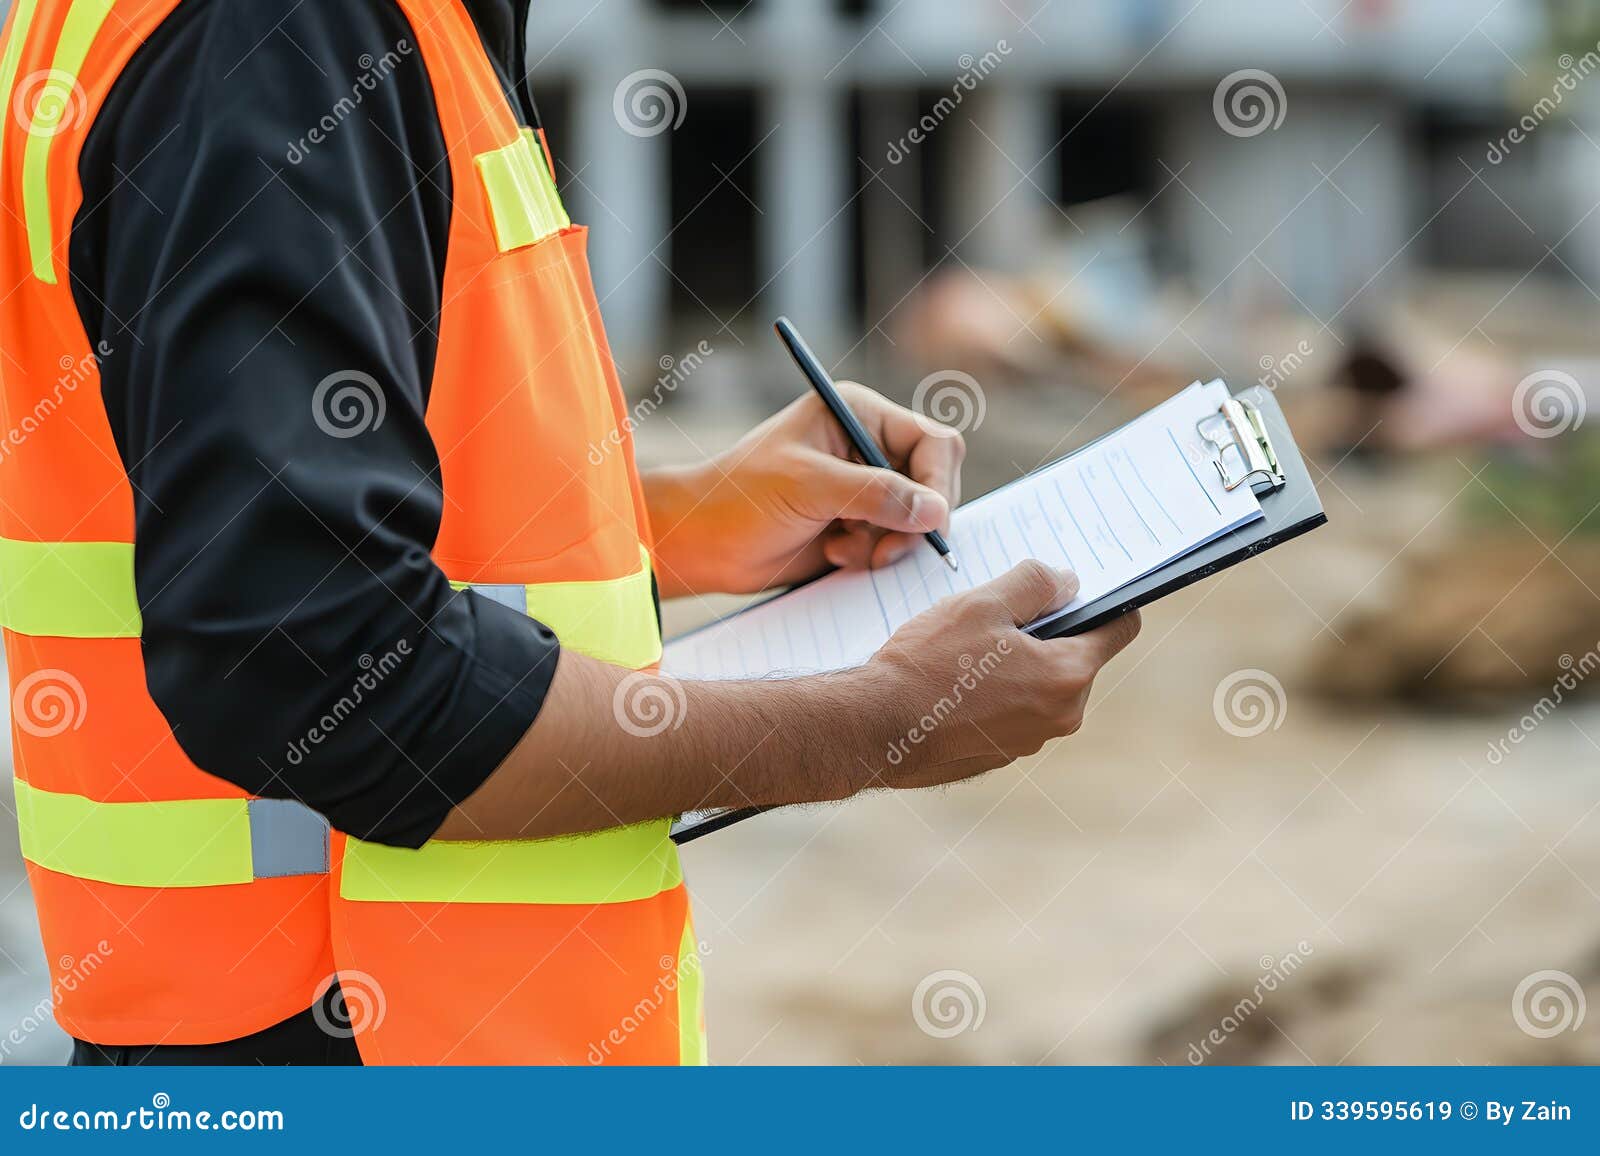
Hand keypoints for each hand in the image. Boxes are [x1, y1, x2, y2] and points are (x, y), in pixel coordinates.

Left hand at [644, 382, 963, 595]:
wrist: (706, 543)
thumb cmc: (743, 498)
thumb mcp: (810, 487)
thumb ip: (876, 494)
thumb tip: (937, 511)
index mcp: (859, 415)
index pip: (932, 441)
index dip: (937, 482)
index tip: (928, 521)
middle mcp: (868, 446)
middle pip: (933, 482)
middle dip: (914, 520)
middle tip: (885, 549)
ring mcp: (864, 486)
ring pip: (917, 518)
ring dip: (888, 542)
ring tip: (844, 548)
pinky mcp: (858, 523)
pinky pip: (894, 542)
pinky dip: (873, 554)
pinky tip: (835, 553)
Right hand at [859, 560, 1140, 790]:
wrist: (874, 729)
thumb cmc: (927, 665)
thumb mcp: (983, 604)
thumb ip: (1036, 584)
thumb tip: (1067, 582)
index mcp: (1068, 675)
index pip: (1121, 628)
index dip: (1106, 600)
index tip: (1078, 589)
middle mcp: (1061, 717)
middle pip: (1077, 657)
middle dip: (1048, 632)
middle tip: (998, 616)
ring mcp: (1031, 741)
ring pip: (1041, 685)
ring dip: (1018, 663)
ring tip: (966, 650)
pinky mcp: (1000, 756)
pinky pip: (1013, 712)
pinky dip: (995, 692)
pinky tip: (954, 681)